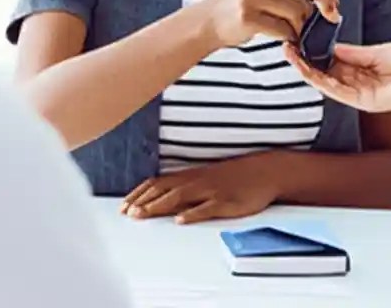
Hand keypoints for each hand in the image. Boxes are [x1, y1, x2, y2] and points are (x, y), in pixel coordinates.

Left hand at [120, 153, 281, 223]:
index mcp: (191, 175)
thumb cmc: (236, 175)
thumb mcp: (208, 176)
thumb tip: (162, 195)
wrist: (266, 170)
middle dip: (143, 201)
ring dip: (158, 206)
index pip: (158, 182)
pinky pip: (207, 208)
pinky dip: (192, 213)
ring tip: (142, 214)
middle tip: (126, 213)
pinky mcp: (228, 201)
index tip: (123, 205)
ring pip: (180, 197)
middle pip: (164, 190)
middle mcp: (198, 181)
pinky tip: (180, 220)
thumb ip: (186, 184)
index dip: (139, 193)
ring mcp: (212, 190)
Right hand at [200, 0, 339, 47]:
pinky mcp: (247, 18)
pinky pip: (283, 30)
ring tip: (294, 32)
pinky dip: (289, 38)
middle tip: (326, 21)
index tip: (332, 4)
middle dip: (320, 10)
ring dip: (301, 28)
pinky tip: (284, 38)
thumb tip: (331, 0)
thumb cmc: (244, 5)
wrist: (209, 21)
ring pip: (296, 15)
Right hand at [284, 42, 390, 112]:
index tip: (296, 42)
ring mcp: (359, 93)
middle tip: (287, 49)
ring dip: (309, 73)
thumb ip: (352, 53)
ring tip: (293, 59)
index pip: (329, 62)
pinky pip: (340, 93)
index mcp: (359, 67)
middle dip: (304, 62)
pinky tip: (312, 73)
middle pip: (324, 73)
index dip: (312, 53)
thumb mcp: (377, 51)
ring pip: (327, 84)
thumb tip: (329, 46)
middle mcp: (356, 81)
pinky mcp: (365, 102)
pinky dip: (325, 83)